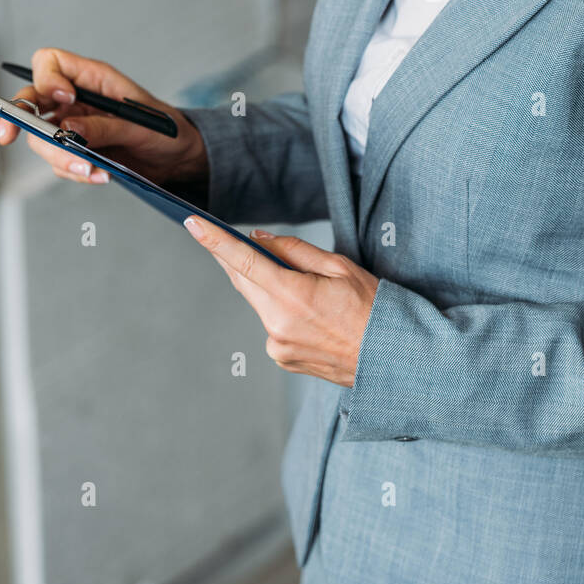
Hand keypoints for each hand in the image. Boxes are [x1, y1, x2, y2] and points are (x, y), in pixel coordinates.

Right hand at [0, 46, 206, 188]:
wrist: (179, 160)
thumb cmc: (166, 131)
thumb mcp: (140, 125)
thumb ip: (104, 126)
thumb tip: (68, 131)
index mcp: (92, 78)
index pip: (50, 62)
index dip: (46, 78)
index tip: (61, 99)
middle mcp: (77, 99)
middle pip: (32, 101)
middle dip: (21, 120)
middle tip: (10, 136)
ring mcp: (73, 126)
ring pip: (41, 137)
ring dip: (60, 157)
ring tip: (91, 170)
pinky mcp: (76, 151)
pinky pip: (59, 161)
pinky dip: (75, 171)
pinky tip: (100, 175)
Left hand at [183, 219, 378, 387]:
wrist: (391, 360)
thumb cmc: (373, 309)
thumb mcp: (340, 266)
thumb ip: (294, 250)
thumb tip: (259, 239)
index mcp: (293, 297)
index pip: (243, 261)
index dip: (214, 240)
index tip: (192, 223)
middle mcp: (277, 325)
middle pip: (243, 280)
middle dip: (236, 258)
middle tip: (231, 237)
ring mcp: (277, 346)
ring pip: (258, 302)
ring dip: (268, 286)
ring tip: (308, 287)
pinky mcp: (281, 358)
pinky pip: (270, 323)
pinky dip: (280, 309)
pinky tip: (311, 313)